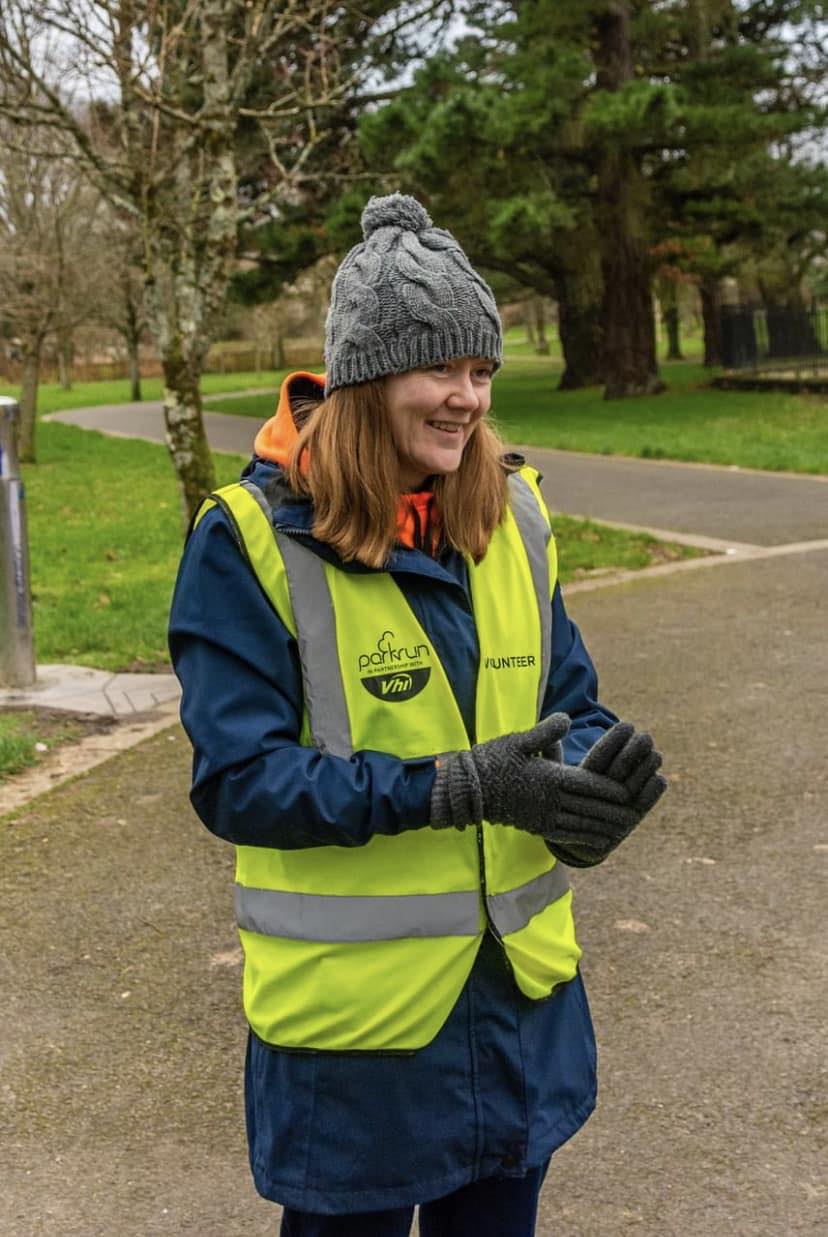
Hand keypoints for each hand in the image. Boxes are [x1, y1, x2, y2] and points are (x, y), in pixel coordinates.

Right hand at [430, 716, 666, 868]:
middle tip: (635, 814)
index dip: (609, 789)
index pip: (587, 784)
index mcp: (549, 777)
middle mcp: (549, 800)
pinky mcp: (535, 826)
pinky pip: (566, 834)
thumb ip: (546, 732)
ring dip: (602, 827)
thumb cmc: (492, 761)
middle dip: (613, 812)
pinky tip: (596, 839)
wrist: (468, 790)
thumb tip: (568, 719)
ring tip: (622, 829)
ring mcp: (542, 816)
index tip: (629, 791)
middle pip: (589, 807)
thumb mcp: (519, 740)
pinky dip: (584, 838)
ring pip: (580, 824)